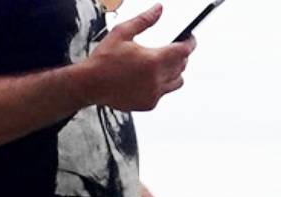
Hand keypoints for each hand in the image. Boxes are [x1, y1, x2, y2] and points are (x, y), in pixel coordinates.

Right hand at [78, 5, 195, 111]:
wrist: (90, 84)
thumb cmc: (103, 59)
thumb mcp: (122, 33)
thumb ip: (144, 20)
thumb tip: (159, 9)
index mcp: (153, 60)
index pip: (183, 51)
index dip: (190, 43)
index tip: (190, 38)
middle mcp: (157, 79)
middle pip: (182, 65)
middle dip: (180, 55)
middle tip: (171, 48)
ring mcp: (155, 93)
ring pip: (177, 81)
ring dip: (174, 71)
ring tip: (160, 63)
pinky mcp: (150, 104)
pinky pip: (164, 92)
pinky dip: (161, 84)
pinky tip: (147, 77)